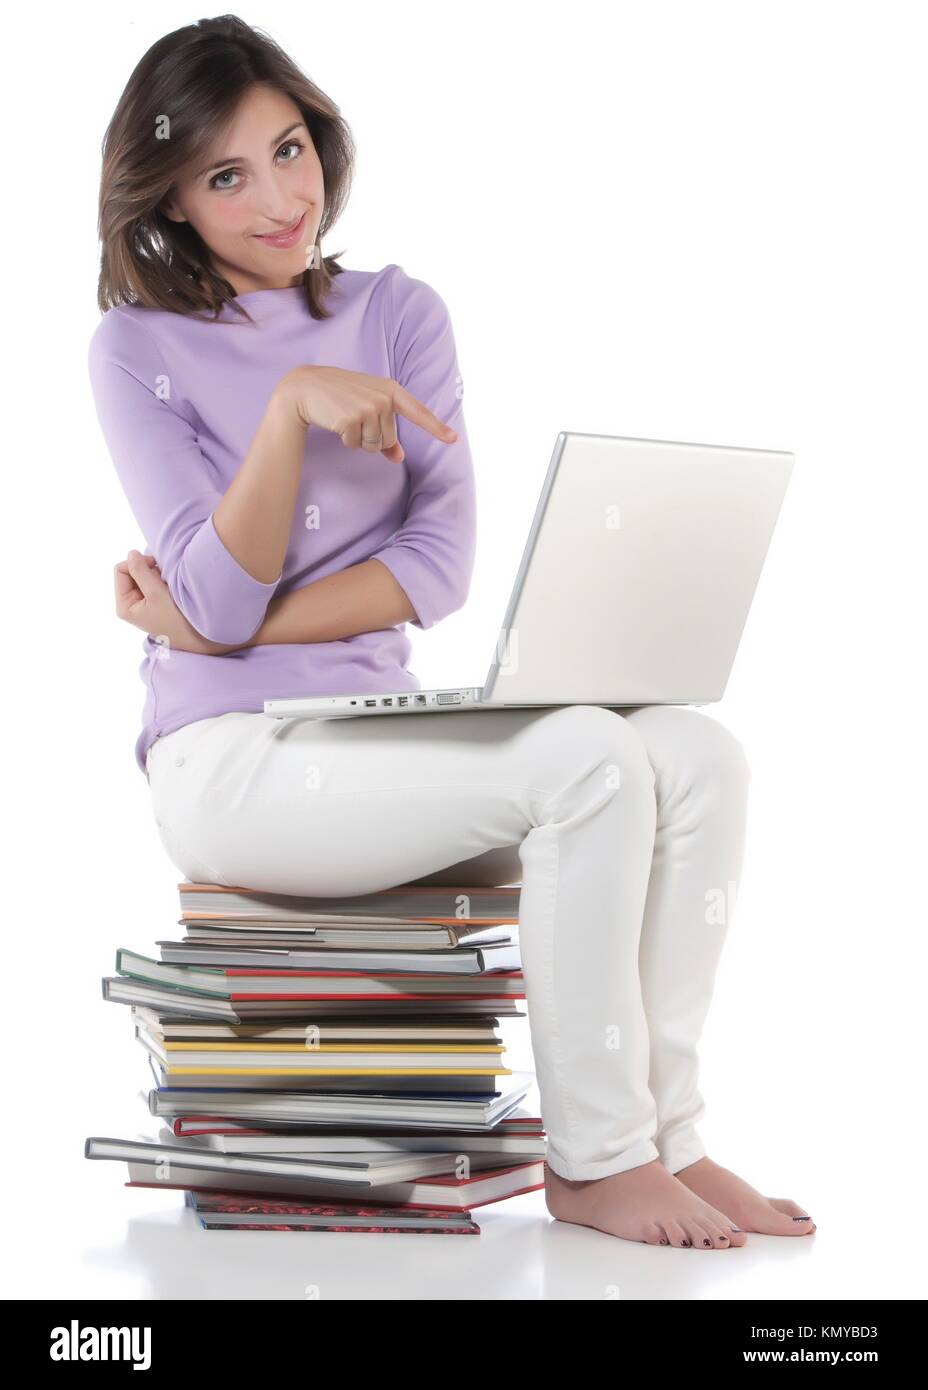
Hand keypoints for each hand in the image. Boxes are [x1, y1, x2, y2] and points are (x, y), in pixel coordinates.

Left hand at [114, 550, 232, 655]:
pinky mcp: (154, 602)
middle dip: (148, 570)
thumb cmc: (177, 619)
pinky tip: (171, 590)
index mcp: (124, 605)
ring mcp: (142, 603)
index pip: (121, 570)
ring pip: (143, 575)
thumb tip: (131, 553)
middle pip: (131, 571)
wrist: (198, 638)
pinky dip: (162, 580)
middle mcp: (130, 604)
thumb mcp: (156, 593)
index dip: (137, 564)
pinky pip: (152, 581)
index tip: (155, 567)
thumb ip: (141, 571)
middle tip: (164, 580)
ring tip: (169, 588)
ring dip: (157, 575)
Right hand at [277, 366, 457, 463]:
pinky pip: (355, 445)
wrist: (306, 388)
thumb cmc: (340, 398)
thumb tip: (399, 458)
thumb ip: (386, 432)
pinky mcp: (351, 419)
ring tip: (345, 418)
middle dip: (372, 438)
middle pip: (388, 439)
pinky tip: (336, 422)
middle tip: (353, 417)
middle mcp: (383, 398)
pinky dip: (345, 440)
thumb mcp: (367, 409)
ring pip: (374, 446)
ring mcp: (368, 408)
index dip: (436, 428)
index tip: (453, 439)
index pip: (418, 412)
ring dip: (359, 440)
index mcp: (391, 390)